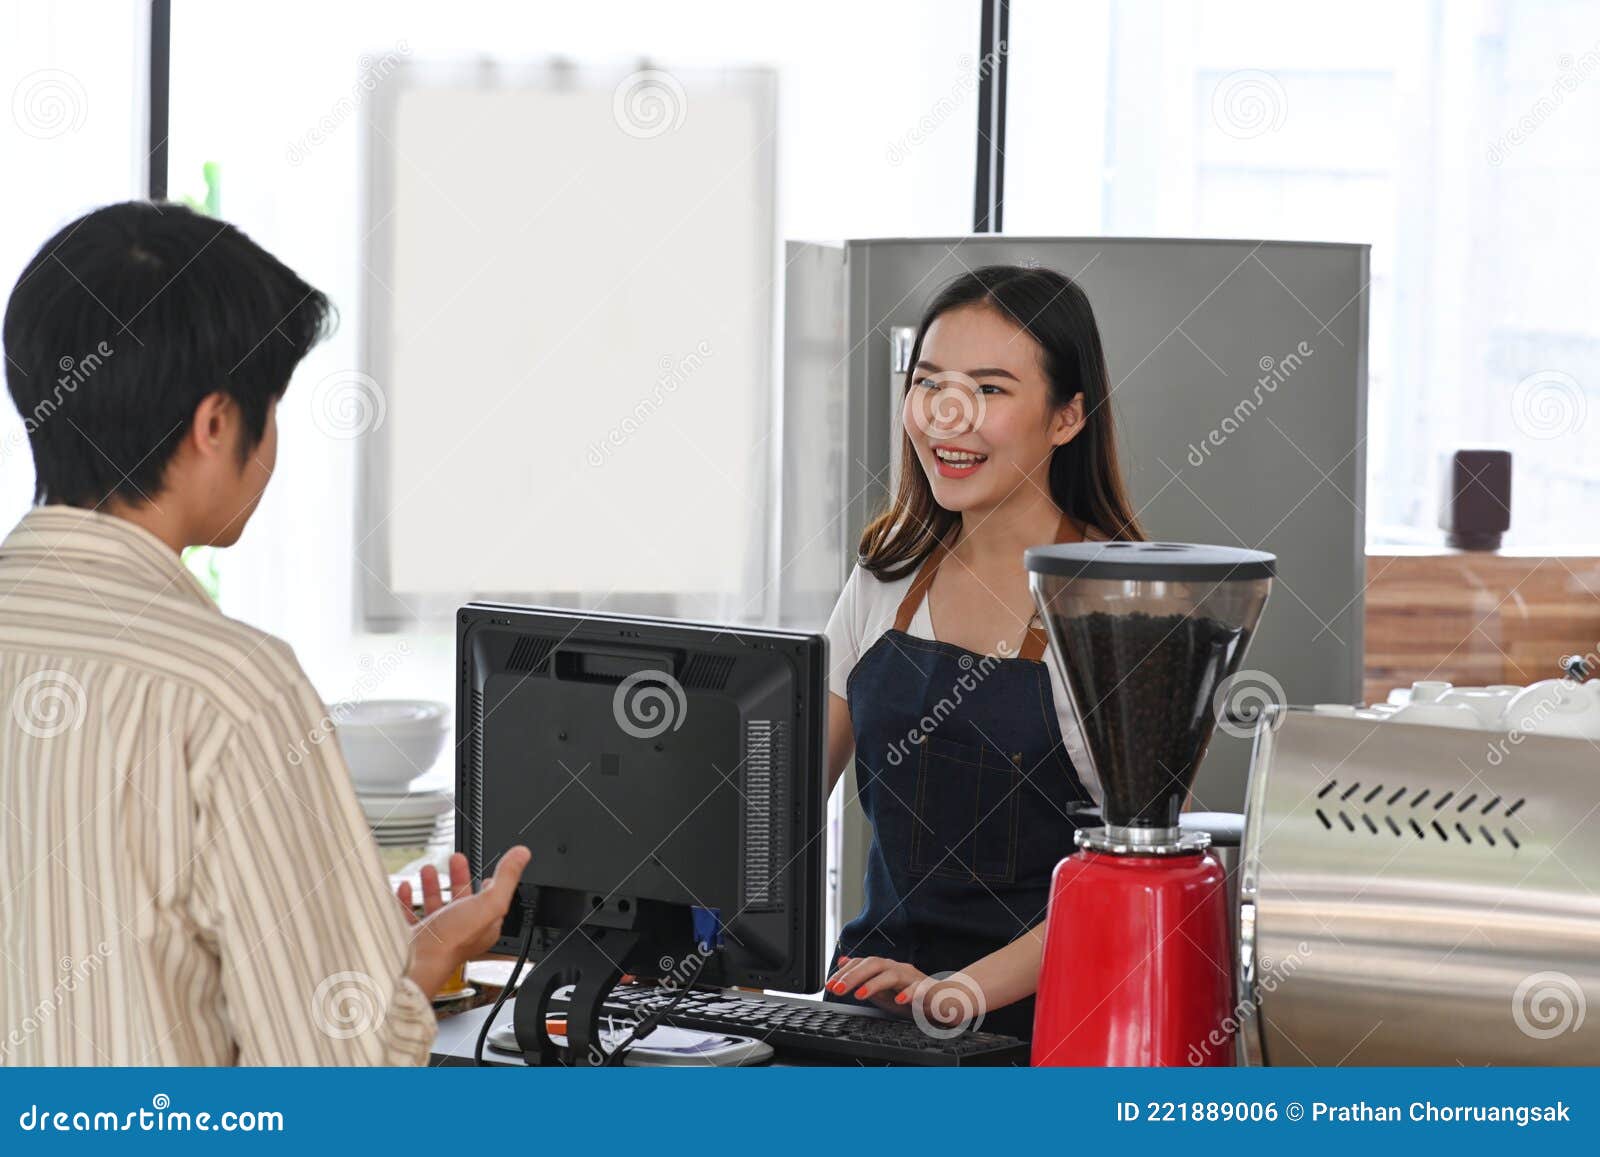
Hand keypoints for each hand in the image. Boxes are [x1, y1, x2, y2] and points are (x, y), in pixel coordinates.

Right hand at [397, 847, 530, 996]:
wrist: (416, 962)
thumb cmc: (453, 940)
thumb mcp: (489, 903)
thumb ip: (506, 878)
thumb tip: (522, 855)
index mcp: (483, 927)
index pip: (492, 904)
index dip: (491, 888)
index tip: (488, 874)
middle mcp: (460, 932)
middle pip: (462, 900)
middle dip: (459, 878)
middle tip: (455, 860)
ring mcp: (436, 935)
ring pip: (436, 906)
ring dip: (433, 886)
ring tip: (428, 869)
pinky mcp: (414, 936)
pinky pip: (410, 914)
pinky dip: (408, 899)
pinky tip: (406, 887)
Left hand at [824, 954, 931, 1015]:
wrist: (941, 1000)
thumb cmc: (909, 994)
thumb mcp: (881, 987)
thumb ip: (863, 976)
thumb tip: (841, 961)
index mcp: (885, 968)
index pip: (862, 963)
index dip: (844, 972)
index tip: (829, 985)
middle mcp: (898, 969)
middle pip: (874, 965)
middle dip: (854, 976)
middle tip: (838, 989)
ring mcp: (912, 978)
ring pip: (893, 975)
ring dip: (875, 984)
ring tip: (860, 994)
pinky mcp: (927, 990)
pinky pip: (919, 989)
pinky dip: (910, 994)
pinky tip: (900, 1000)